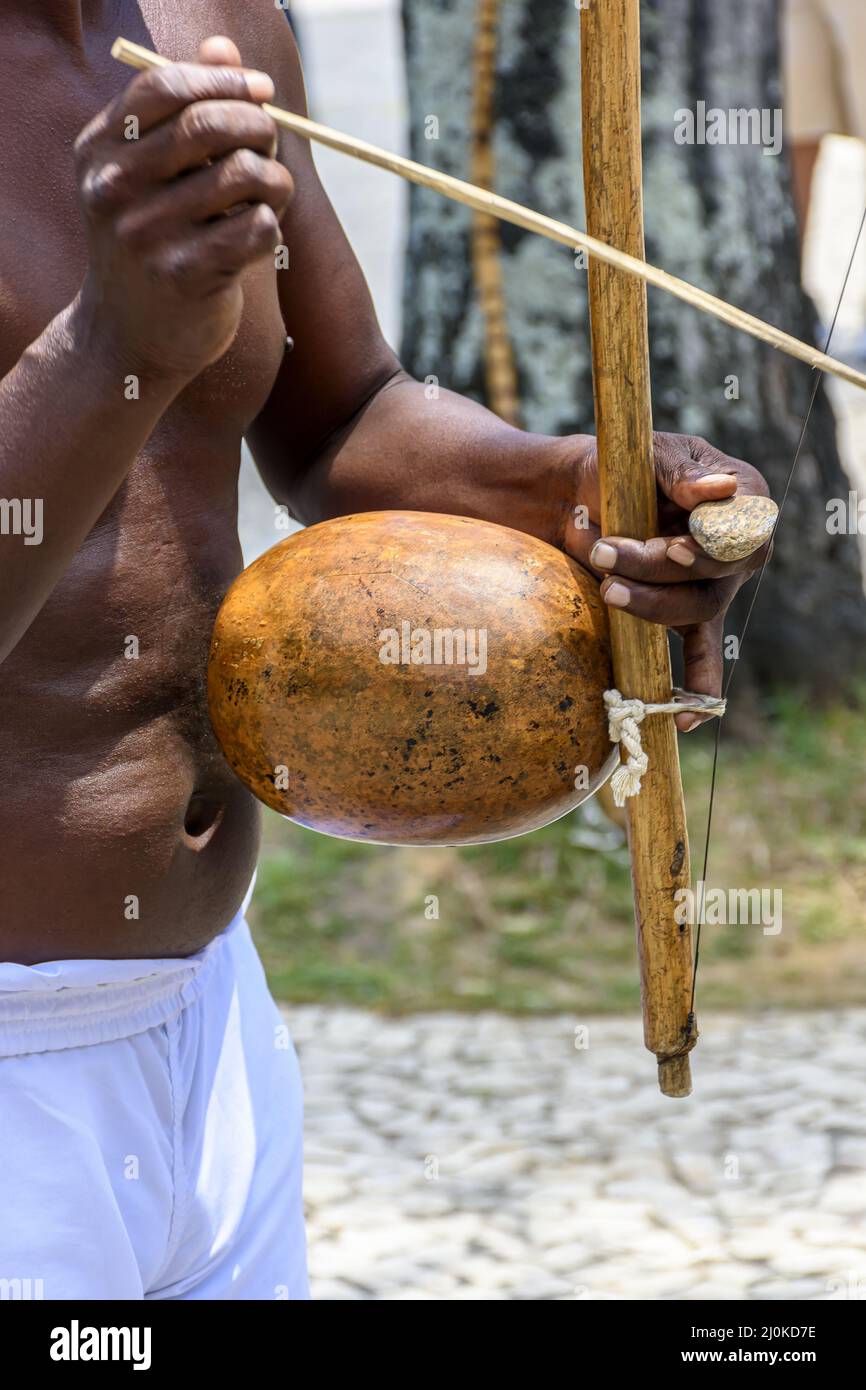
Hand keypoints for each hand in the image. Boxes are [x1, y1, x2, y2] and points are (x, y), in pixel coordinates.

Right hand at [73, 36, 293, 382]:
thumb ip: (186, 110)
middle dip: (258, 126)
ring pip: (243, 175)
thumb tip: (225, 48)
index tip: (261, 90)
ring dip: (274, 179)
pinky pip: (256, 226)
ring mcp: (147, 235)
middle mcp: (115, 190)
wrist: (128, 339)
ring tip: (270, 194)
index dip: (222, 79)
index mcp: (100, 151)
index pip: (164, 86)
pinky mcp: (185, 277)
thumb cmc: (151, 244)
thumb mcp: (152, 175)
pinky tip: (258, 235)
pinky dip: (271, 224)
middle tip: (271, 143)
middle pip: (209, 125)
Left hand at [565, 432, 770, 728]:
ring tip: (608, 589)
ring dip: (649, 605)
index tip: (672, 549)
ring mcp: (715, 587)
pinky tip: (686, 720)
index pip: (742, 531)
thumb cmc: (622, 464)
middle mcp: (738, 548)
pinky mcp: (686, 616)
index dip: (711, 547)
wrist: (581, 494)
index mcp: (743, 499)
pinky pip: (701, 657)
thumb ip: (679, 473)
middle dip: (657, 570)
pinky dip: (697, 687)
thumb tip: (716, 489)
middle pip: (713, 575)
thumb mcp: (649, 454)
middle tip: (606, 553)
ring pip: (696, 611)